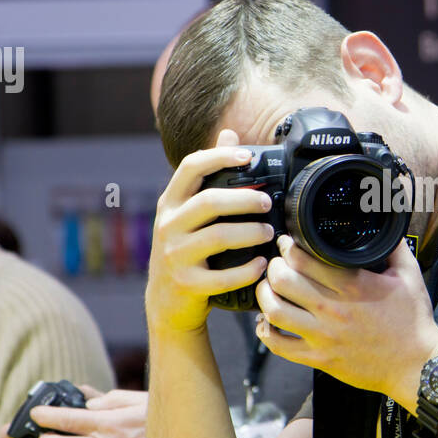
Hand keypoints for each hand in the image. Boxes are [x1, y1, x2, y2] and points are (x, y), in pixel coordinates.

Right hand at [146, 128, 276, 333]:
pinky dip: (247, 270)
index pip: (190, 167)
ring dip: (251, 233)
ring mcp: (174, 256)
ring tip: (270, 233)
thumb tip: (229, 134)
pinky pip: (222, 276)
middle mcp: (167, 226)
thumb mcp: (188, 212)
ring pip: (218, 237)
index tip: (247, 157)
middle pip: (209, 201)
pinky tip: (262, 264)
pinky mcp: (186, 284)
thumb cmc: (187, 250)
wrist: (167, 303)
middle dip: (245, 199)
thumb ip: (208, 175)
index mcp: (170, 203)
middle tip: (268, 204)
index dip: (219, 156)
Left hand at [254, 234, 437, 407]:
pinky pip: (279, 346)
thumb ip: (394, 248)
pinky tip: (268, 323)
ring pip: (275, 312)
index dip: (289, 247)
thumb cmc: (413, 320)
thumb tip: (387, 223)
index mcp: (353, 285)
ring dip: (265, 297)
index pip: (304, 259)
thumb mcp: (409, 276)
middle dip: (274, 267)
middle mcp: (333, 309)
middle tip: (277, 265)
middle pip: (282, 281)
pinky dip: (266, 332)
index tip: (288, 244)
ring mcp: (323, 336)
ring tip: (269, 290)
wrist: (417, 365)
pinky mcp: (319, 359)